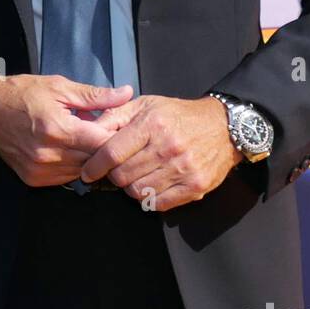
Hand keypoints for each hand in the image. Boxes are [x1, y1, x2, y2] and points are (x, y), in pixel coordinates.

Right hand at [0, 75, 134, 186]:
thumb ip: (95, 96)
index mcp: (58, 128)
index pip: (102, 143)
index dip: (115, 136)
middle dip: (103, 147)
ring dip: (88, 158)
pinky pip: (65, 178)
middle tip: (102, 131)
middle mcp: (49, 154)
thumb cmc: (22, 93)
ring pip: (82, 172)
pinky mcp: (33, 180)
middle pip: (94, 160)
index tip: (120, 127)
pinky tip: (67, 149)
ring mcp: (40, 170)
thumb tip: (125, 94)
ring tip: (82, 138)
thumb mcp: (59, 87)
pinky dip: (72, 166)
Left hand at [78, 94, 239, 210]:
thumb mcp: (145, 104)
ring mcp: (182, 170)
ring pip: (138, 191)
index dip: (94, 165)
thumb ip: (115, 115)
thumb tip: (90, 130)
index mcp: (151, 125)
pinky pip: (159, 204)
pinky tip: (151, 184)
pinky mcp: (195, 187)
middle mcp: (167, 148)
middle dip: (113, 175)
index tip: (87, 172)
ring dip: (130, 186)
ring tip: (135, 175)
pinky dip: (149, 198)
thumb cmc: (178, 115)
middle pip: (123, 175)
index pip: (112, 153)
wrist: (222, 127)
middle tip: (116, 170)